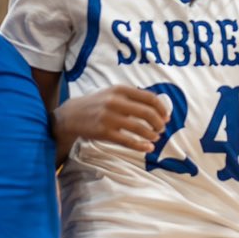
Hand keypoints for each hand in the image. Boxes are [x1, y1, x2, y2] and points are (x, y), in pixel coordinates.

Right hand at [54, 85, 169, 154]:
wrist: (71, 115)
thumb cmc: (97, 104)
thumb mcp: (113, 93)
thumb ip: (132, 97)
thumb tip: (157, 106)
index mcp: (120, 90)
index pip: (149, 97)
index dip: (161, 109)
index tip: (166, 117)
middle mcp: (115, 102)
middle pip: (147, 113)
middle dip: (159, 123)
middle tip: (162, 129)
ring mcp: (110, 118)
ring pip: (139, 128)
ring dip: (152, 135)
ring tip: (155, 138)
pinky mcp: (104, 132)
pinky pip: (128, 141)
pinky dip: (141, 146)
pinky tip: (148, 148)